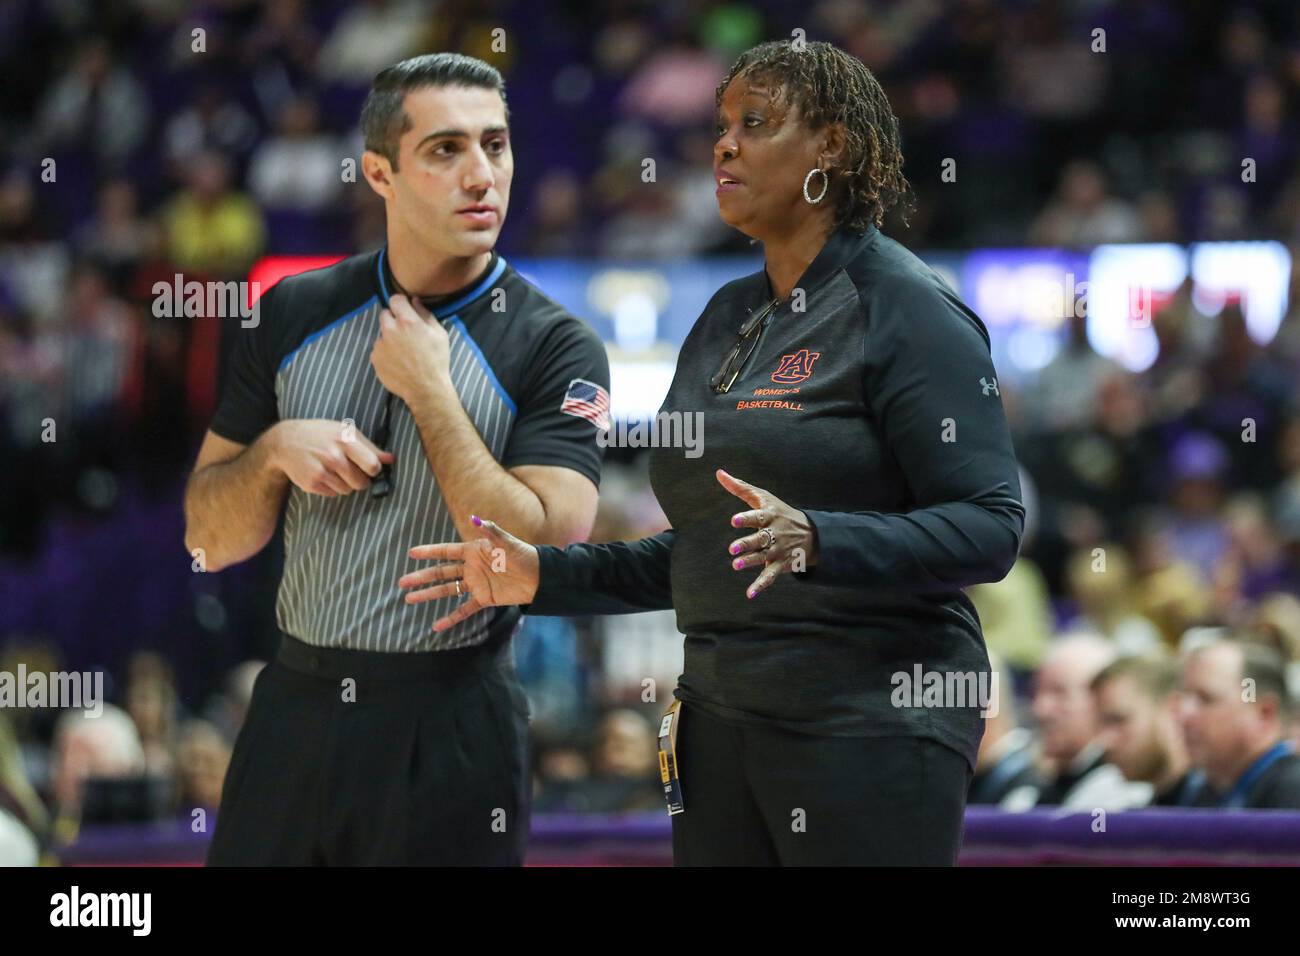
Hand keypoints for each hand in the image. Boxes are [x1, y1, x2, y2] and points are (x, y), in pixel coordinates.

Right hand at [268, 419, 393, 495]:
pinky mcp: (312, 484)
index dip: (374, 469)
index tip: (369, 467)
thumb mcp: (345, 431)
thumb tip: (391, 460)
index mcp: (345, 440)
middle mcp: (333, 456)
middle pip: (362, 483)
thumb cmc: (321, 434)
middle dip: (361, 479)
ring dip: (346, 484)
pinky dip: (333, 487)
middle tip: (351, 469)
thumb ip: (370, 447)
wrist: (285, 441)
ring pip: (348, 490)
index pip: (373, 466)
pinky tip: (324, 474)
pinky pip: (334, 494)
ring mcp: (321, 471)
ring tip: (335, 469)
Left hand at [370, 294, 451, 402]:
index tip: (405, 309)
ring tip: (403, 353)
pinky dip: (386, 353)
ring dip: (389, 338)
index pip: (395, 299)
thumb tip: (415, 301)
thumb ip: (425, 314)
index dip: (401, 303)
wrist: (425, 388)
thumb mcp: (439, 334)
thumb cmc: (436, 360)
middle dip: (393, 320)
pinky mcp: (374, 358)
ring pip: (382, 334)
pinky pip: (378, 350)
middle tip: (405, 333)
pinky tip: (397, 362)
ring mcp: (380, 345)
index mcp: (407, 321)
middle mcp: (390, 330)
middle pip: (384, 314)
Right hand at [400, 516, 539, 631]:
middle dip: (421, 577)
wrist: (539, 577)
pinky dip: (451, 618)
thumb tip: (476, 519)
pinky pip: (464, 609)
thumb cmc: (524, 555)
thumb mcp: (507, 542)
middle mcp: (471, 567)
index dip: (429, 552)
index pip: (446, 552)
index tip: (411, 554)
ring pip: (447, 590)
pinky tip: (436, 626)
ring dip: (428, 595)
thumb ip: (491, 532)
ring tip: (409, 599)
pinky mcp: (484, 598)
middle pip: (441, 572)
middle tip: (402, 582)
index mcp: (474, 551)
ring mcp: (476, 584)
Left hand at [717, 468, 817, 598]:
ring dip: (751, 561)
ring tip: (736, 565)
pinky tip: (749, 594)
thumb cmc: (780, 512)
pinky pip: (770, 576)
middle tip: (732, 548)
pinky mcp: (780, 564)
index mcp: (770, 516)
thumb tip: (719, 473)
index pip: (757, 517)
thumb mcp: (763, 498)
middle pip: (760, 539)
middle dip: (747, 543)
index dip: (746, 519)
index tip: (734, 520)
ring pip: (764, 556)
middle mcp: (774, 533)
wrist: (811, 533)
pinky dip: (760, 585)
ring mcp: (778, 550)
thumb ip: (740, 487)